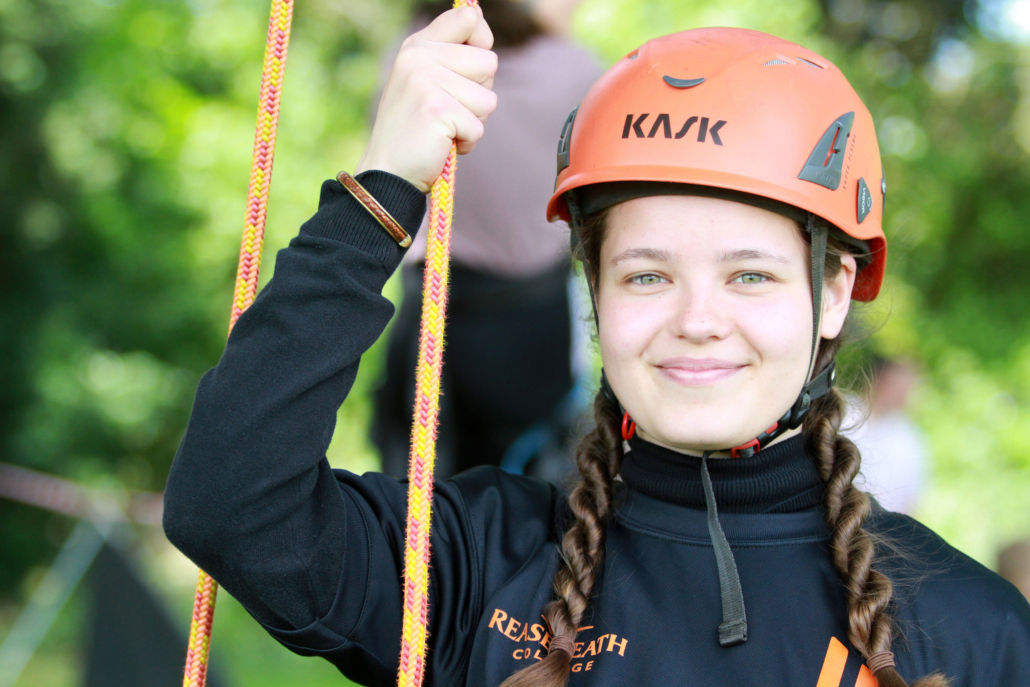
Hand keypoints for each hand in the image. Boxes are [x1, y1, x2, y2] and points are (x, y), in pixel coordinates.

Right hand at [355, 6, 496, 192]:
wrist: (388, 171)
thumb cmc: (415, 131)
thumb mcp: (425, 82)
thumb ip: (451, 55)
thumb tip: (479, 24)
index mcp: (417, 46)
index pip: (468, 17)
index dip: (482, 41)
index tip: (469, 68)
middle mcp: (419, 57)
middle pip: (489, 62)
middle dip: (479, 94)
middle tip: (448, 111)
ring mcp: (426, 81)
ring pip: (489, 98)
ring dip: (474, 121)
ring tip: (444, 128)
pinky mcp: (437, 109)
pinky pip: (479, 126)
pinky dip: (468, 142)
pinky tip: (442, 143)